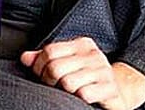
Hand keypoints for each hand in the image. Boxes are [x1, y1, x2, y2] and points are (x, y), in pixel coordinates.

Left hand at [21, 37, 144, 108]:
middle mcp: (93, 54)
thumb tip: (25, 58)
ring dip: (64, 92)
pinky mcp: (110, 88)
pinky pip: (84, 94)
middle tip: (54, 87)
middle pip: (55, 68)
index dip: (39, 67)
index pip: (49, 51)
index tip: (41, 76)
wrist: (119, 91)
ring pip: (68, 83)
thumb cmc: (88, 78)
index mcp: (81, 44)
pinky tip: (82, 98)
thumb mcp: (68, 63)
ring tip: (69, 92)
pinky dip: (79, 99)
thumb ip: (45, 59)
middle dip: (49, 81)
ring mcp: (103, 71)